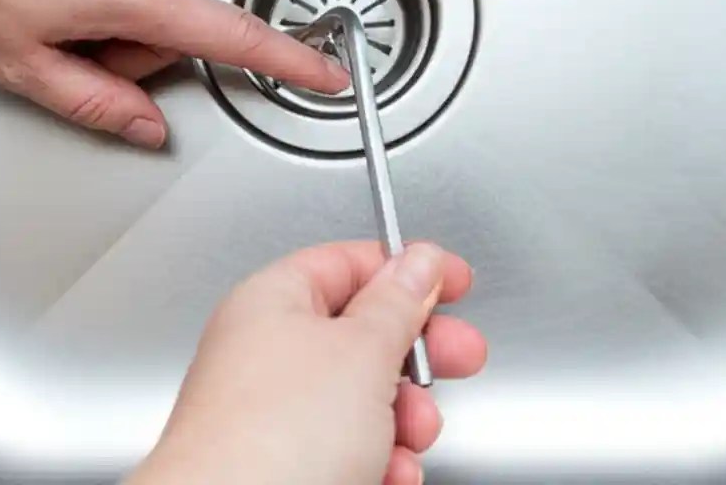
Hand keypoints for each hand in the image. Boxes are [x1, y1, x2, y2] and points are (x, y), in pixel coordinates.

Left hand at [130, 242, 486, 484]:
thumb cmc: (269, 441)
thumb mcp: (362, 352)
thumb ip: (399, 301)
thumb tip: (419, 262)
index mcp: (272, 303)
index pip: (349, 263)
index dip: (408, 269)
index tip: (455, 281)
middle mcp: (267, 354)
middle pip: (365, 336)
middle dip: (418, 357)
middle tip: (457, 358)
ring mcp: (274, 414)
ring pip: (364, 401)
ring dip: (404, 420)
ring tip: (407, 436)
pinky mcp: (285, 464)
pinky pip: (350, 448)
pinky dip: (380, 461)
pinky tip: (387, 474)